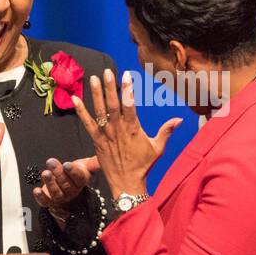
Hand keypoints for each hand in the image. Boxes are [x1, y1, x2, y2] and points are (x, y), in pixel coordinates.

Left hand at [32, 156, 98, 222]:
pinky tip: (36, 190)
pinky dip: (40, 197)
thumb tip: (101, 159)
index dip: (73, 172)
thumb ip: (92, 163)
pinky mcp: (50, 202)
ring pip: (56, 192)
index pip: (79, 178)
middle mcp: (72, 192)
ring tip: (45, 173)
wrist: (67, 187)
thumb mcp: (84, 166)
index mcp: (81, 182)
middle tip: (51, 162)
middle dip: (58, 173)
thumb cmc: (75, 173)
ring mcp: (61, 198)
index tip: (66, 164)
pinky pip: (45, 202)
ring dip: (50, 183)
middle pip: (66, 184)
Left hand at [71, 68, 180, 198]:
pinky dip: (81, 111)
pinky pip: (87, 124)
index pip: (130, 104)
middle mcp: (118, 129)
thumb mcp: (158, 148)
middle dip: (110, 87)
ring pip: (99, 111)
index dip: (127, 89)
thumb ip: (167, 131)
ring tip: (93, 78)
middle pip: (113, 104)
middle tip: (107, 71)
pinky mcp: (97, 141)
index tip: (126, 75)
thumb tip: (180, 119)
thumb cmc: (143, 165)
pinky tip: (74, 99)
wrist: (127, 183)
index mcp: (133, 128)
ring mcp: (106, 134)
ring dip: (95, 94)